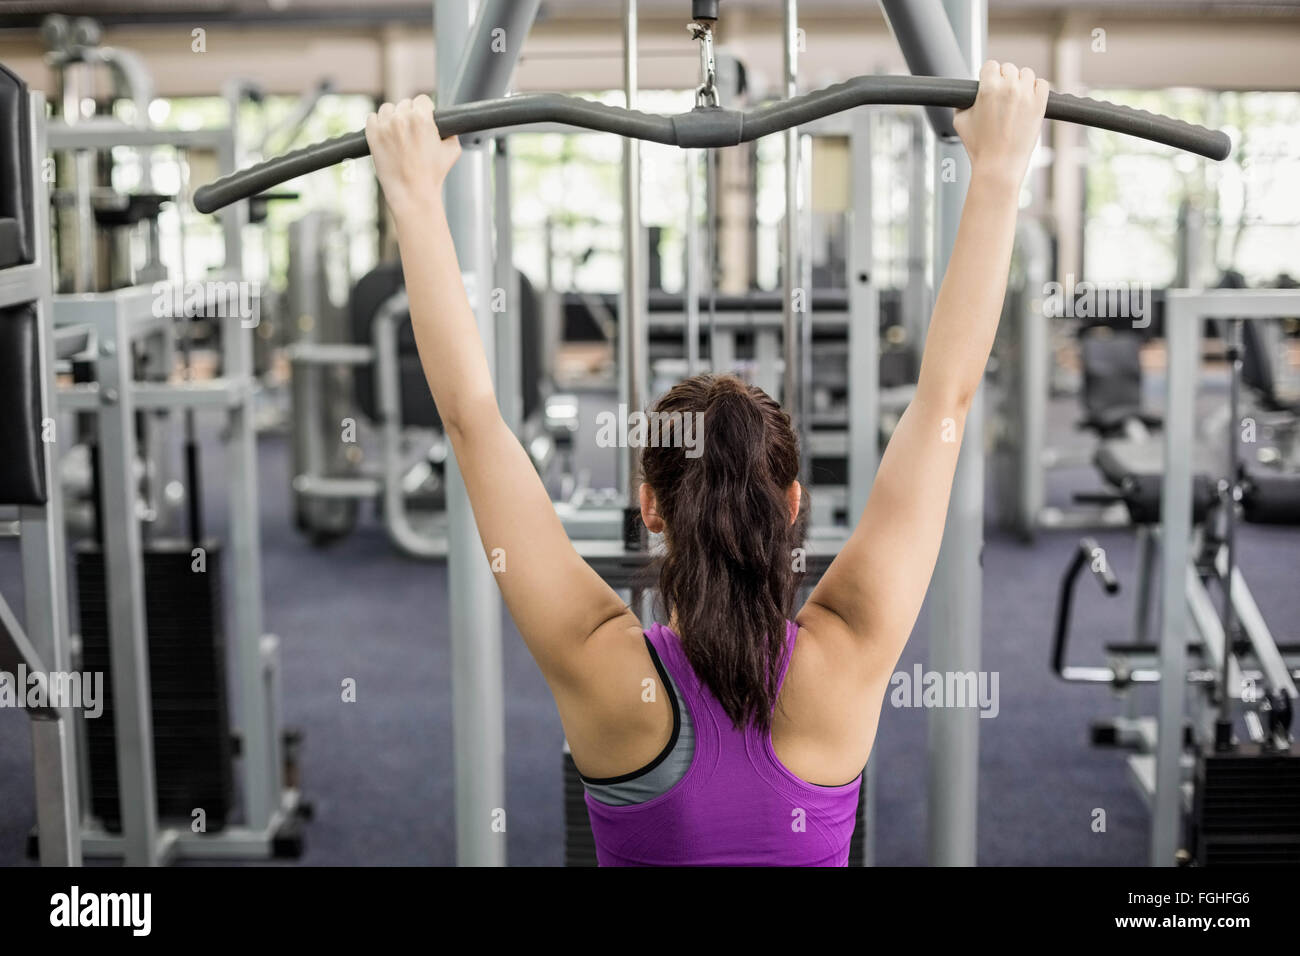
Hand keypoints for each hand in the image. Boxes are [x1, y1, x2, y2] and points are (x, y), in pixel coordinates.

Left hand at [365, 95, 461, 209]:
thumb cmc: (433, 175)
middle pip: (405, 104)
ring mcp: (385, 126)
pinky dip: (378, 123)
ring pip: (388, 108)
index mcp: (422, 118)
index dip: (426, 110)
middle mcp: (401, 119)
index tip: (425, 119)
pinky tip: (385, 133)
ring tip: (398, 132)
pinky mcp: (372, 136)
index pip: (422, 99)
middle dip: (410, 115)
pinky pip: (372, 118)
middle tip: (413, 132)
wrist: (412, 193)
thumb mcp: (453, 151)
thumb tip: (447, 127)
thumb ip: (451, 133)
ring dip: (393, 116)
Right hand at [953, 60, 1048, 185]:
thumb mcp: (960, 121)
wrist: (999, 165)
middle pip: (1008, 68)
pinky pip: (1042, 84)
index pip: (990, 66)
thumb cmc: (979, 147)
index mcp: (988, 89)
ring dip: (1020, 83)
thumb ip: (963, 102)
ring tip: (1015, 99)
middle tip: (1001, 97)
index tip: (989, 85)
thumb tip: (967, 95)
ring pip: (1026, 73)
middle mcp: (1009, 88)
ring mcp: (1026, 95)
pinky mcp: (1040, 104)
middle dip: (1003, 80)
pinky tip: (1028, 100)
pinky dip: (1036, 89)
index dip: (988, 76)